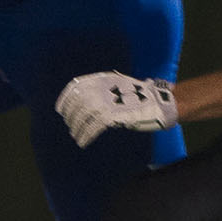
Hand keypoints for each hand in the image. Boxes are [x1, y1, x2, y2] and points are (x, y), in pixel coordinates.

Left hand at [55, 71, 176, 147]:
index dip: (65, 100)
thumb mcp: (117, 85)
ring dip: (77, 129)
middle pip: (76, 104)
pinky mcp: (112, 115)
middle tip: (71, 127)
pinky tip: (83, 141)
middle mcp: (100, 88)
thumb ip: (99, 90)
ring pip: (82, 116)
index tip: (61, 111)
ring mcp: (106, 101)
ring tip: (77, 137)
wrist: (160, 102)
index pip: (74, 87)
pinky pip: (92, 126)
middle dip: (71, 118)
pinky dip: (85, 135)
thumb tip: (81, 103)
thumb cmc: (139, 96)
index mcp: (100, 79)